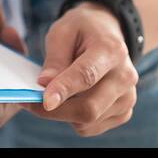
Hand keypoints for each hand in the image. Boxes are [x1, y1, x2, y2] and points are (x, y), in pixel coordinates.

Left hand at [24, 1, 138, 137]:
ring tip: (55, 93)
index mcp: (111, 50)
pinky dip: (74, 119)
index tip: (45, 101)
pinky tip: (70, 100)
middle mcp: (125, 76)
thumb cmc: (81, 30)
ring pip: (89, 121)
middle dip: (56, 110)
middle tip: (29, 101)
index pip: (86, 76)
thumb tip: (44, 84)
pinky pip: (92, 127)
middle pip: (89, 108)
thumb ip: (55, 58)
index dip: (64, 90)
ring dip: (63, 114)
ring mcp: (128, 97)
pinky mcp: (124, 112)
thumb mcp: (63, 31)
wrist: (106, 32)